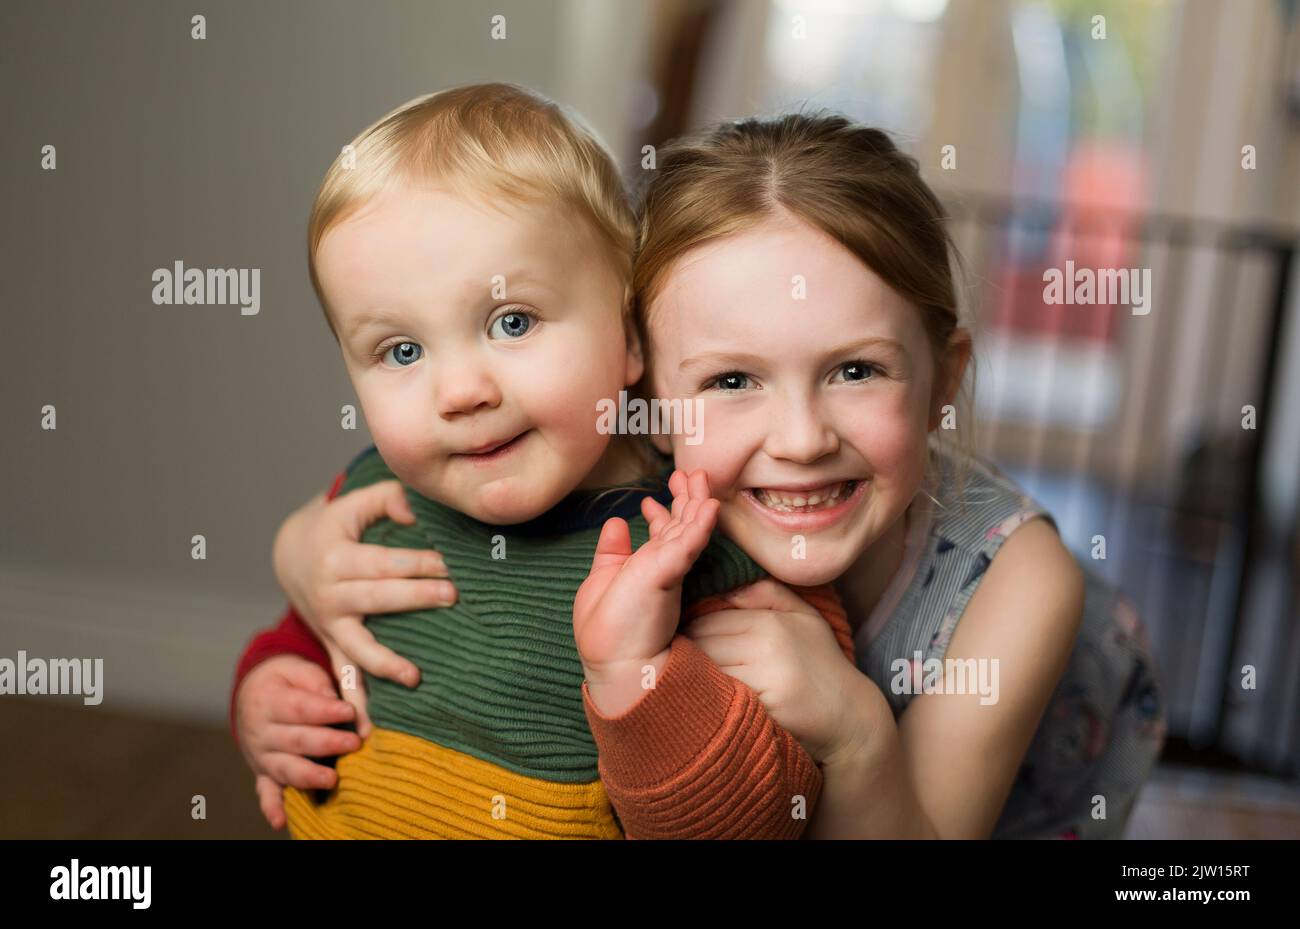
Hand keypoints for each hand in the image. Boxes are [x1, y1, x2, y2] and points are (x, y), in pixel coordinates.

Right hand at [234, 655, 360, 829]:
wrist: (251, 695)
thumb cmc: (284, 680)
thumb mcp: (294, 668)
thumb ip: (314, 680)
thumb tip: (334, 699)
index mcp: (267, 700)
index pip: (299, 708)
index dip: (325, 710)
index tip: (349, 711)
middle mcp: (260, 731)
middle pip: (295, 740)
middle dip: (326, 743)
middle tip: (354, 743)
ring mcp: (260, 755)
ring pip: (285, 768)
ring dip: (308, 776)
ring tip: (332, 779)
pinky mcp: (262, 773)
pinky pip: (265, 792)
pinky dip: (272, 807)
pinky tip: (280, 821)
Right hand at [272, 480, 457, 727]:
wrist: (291, 553)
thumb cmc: (337, 525)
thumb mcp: (354, 503)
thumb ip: (389, 499)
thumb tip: (419, 511)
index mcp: (337, 558)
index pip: (386, 562)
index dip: (419, 561)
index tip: (453, 562)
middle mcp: (330, 595)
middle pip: (380, 598)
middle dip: (417, 597)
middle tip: (454, 595)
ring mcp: (329, 625)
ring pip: (358, 647)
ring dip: (386, 663)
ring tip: (415, 676)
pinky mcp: (332, 644)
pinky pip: (342, 676)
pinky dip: (354, 703)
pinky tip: (367, 730)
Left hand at [573, 469, 719, 714]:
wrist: (615, 662)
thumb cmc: (607, 630)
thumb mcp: (601, 580)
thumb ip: (611, 552)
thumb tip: (617, 522)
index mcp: (647, 567)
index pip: (662, 534)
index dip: (663, 512)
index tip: (656, 496)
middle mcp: (663, 566)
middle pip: (682, 524)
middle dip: (687, 498)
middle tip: (691, 473)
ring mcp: (669, 568)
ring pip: (691, 527)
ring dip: (698, 501)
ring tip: (701, 476)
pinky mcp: (669, 571)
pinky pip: (689, 542)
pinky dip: (700, 523)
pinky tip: (710, 506)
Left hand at [684, 579, 872, 764]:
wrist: (850, 718)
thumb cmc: (822, 663)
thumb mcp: (804, 618)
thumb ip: (768, 594)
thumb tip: (726, 587)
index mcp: (771, 622)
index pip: (707, 620)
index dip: (690, 630)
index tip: (683, 639)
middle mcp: (767, 646)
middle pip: (701, 644)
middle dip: (687, 652)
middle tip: (678, 660)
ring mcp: (765, 679)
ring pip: (706, 670)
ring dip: (693, 676)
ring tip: (689, 679)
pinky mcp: (763, 708)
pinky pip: (721, 697)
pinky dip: (711, 697)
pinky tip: (711, 700)